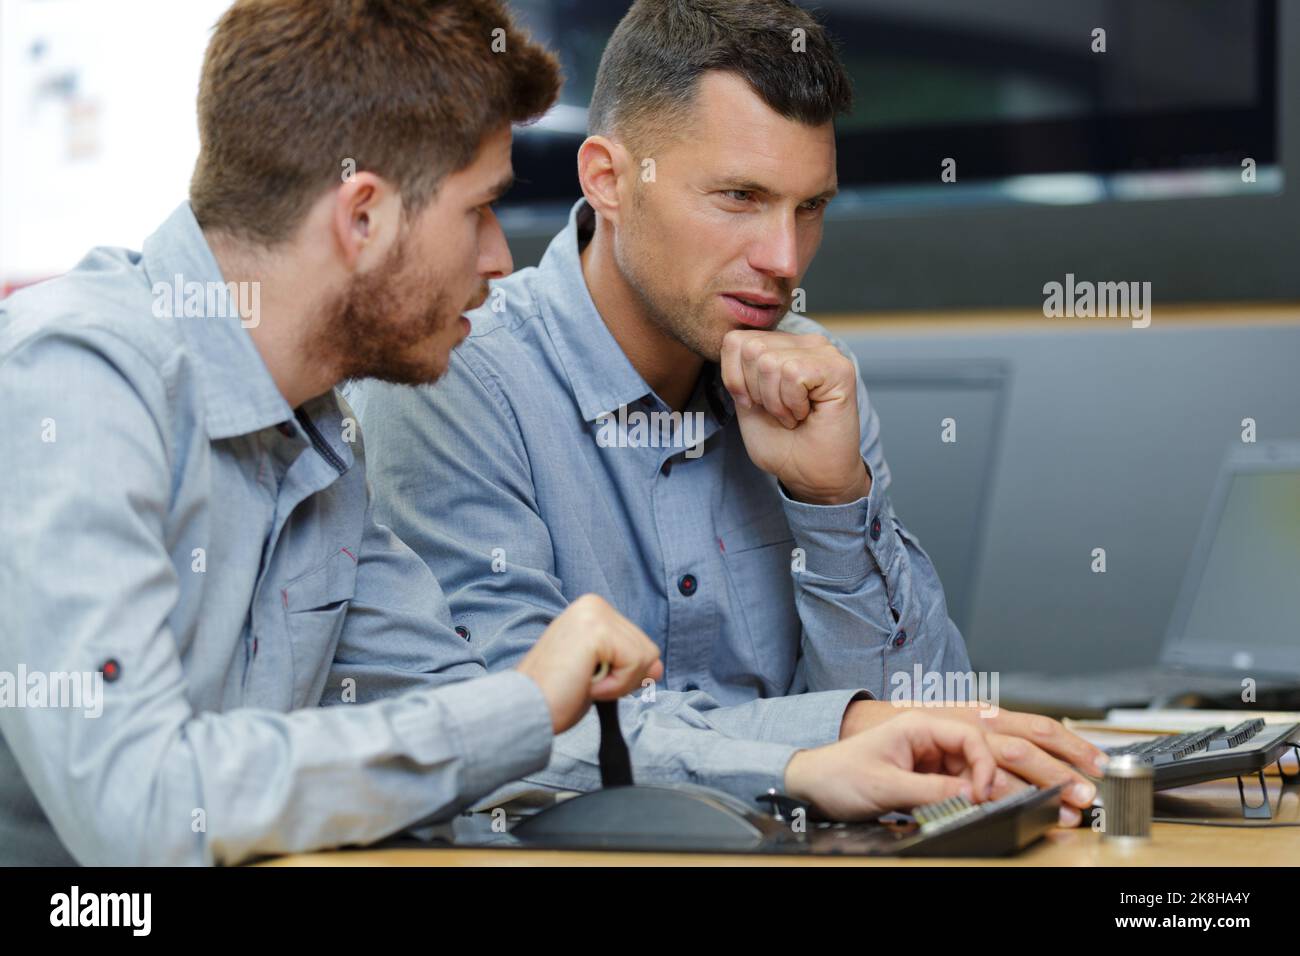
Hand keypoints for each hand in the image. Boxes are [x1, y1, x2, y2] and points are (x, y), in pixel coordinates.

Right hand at [516, 594, 663, 733]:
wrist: (524, 709)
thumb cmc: (554, 694)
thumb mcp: (601, 675)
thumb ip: (629, 664)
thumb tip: (658, 666)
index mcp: (592, 610)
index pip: (639, 644)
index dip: (623, 674)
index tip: (589, 678)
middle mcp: (593, 604)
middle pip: (648, 649)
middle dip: (622, 678)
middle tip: (584, 681)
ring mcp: (594, 614)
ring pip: (646, 657)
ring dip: (618, 683)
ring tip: (583, 680)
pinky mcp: (596, 630)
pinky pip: (635, 663)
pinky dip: (615, 686)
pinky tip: (584, 683)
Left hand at [719, 329, 868, 504]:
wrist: (813, 478)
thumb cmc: (783, 445)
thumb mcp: (745, 404)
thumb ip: (737, 371)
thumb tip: (730, 341)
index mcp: (781, 348)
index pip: (735, 340)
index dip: (734, 379)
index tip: (754, 405)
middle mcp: (804, 344)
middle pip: (751, 348)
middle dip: (756, 391)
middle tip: (780, 412)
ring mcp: (824, 352)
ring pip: (769, 362)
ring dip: (776, 402)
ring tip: (794, 415)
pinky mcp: (839, 368)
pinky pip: (792, 373)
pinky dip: (792, 403)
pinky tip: (807, 413)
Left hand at [784, 711, 995, 820]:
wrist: (811, 787)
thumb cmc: (838, 776)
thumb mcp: (885, 786)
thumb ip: (931, 792)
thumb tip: (972, 796)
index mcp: (918, 727)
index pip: (969, 738)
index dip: (984, 765)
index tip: (981, 794)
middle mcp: (926, 740)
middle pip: (973, 757)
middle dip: (982, 783)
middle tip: (981, 809)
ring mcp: (925, 760)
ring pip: (965, 776)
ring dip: (969, 796)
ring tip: (962, 814)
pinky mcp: (921, 779)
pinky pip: (950, 790)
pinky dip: (955, 803)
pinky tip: (950, 815)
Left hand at [840, 699, 1107, 824]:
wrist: (815, 776)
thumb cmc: (842, 772)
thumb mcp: (882, 784)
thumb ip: (929, 790)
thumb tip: (972, 797)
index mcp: (924, 723)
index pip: (975, 739)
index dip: (989, 770)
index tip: (988, 796)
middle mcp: (943, 730)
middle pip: (1006, 739)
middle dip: (1047, 762)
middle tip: (1081, 787)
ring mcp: (950, 748)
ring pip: (1010, 754)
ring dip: (1046, 771)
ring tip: (1082, 786)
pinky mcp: (951, 766)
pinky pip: (995, 772)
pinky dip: (1024, 783)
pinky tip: (1051, 788)